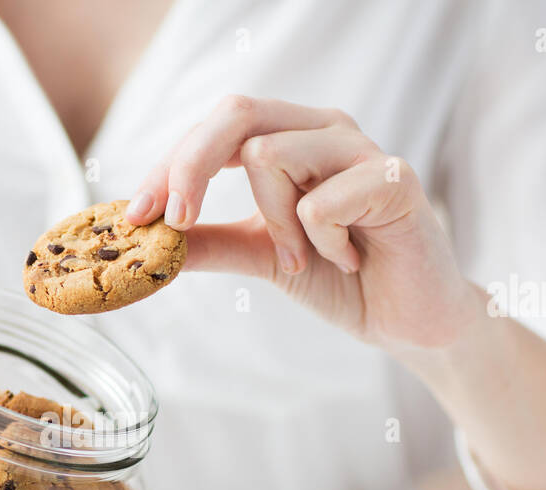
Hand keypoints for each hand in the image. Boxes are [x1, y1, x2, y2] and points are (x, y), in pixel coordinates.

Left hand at [124, 95, 483, 350]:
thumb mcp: (261, 258)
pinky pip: (321, 202)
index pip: (214, 128)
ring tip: (306, 258)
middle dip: (190, 168)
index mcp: (291, 138)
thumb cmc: (342, 279)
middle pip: (235, 113)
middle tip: (176, 223)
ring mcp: (360, 148)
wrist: (409, 321)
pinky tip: (350, 259)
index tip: (136, 215)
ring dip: (274, 224)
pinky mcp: (394, 178)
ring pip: (271, 155)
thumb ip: (210, 242)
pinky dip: (323, 243)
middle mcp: (323, 129)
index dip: (168, 167)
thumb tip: (145, 240)